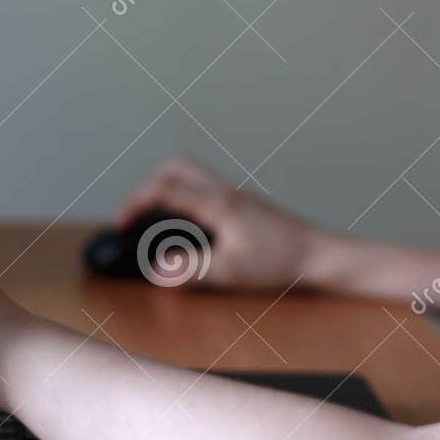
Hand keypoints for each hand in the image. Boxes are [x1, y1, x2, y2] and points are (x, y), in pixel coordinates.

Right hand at [114, 157, 326, 291]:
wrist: (319, 255)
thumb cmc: (281, 262)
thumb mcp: (232, 272)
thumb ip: (191, 270)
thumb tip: (156, 270)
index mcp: (217, 203)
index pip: (164, 189)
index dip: (134, 203)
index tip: (120, 226)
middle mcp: (224, 192)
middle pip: (176, 167)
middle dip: (148, 186)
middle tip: (136, 216)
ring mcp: (235, 196)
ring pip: (191, 175)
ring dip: (167, 189)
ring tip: (156, 222)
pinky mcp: (244, 206)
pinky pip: (204, 189)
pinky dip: (186, 200)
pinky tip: (190, 229)